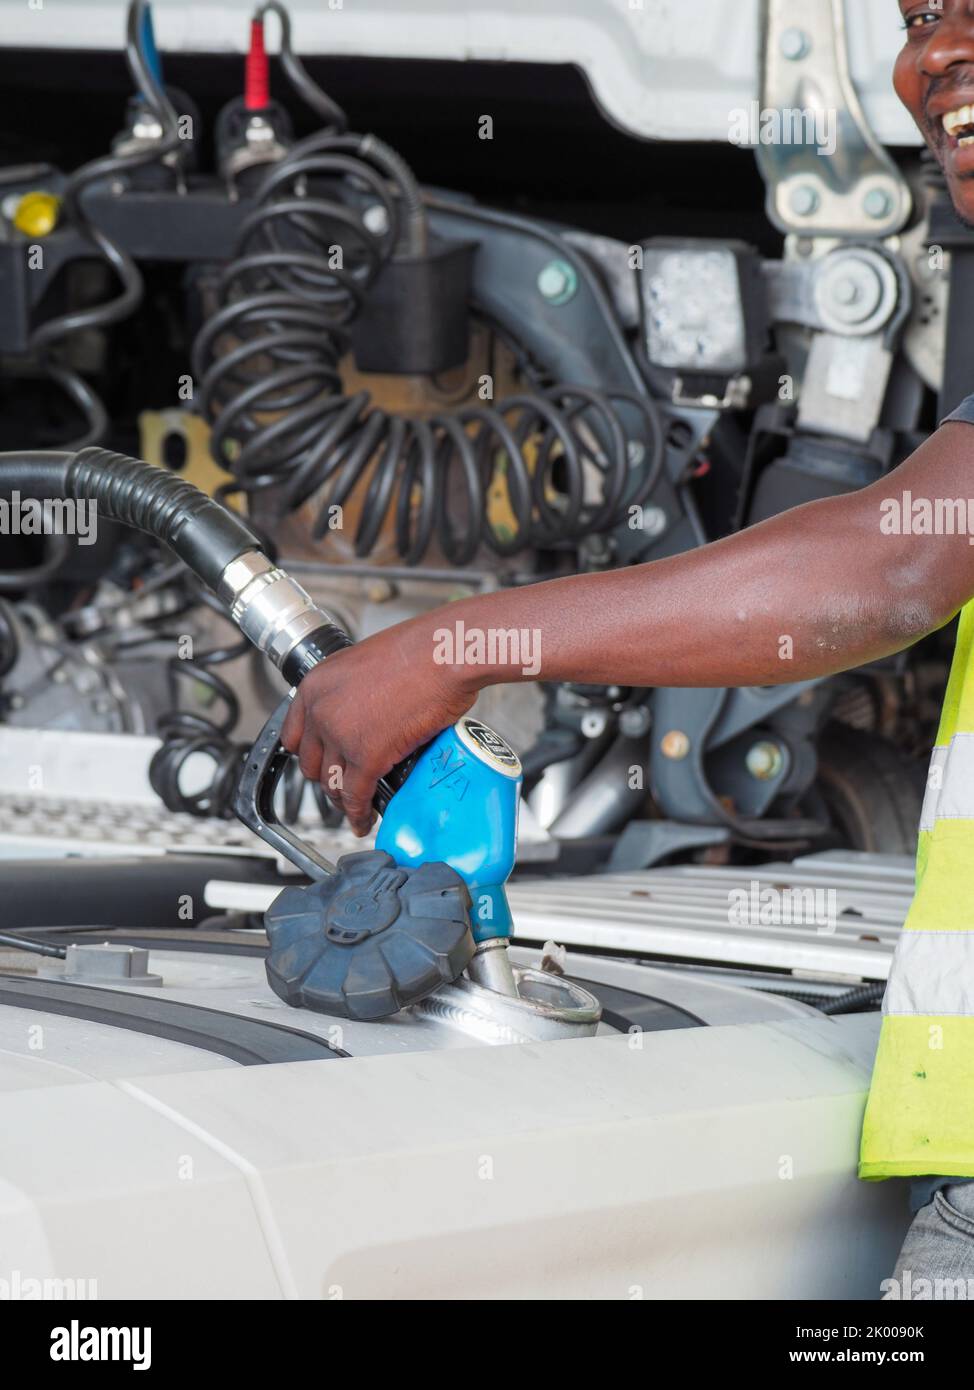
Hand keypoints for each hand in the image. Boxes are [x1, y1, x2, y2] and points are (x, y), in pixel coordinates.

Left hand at [281, 616, 478, 835]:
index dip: (310, 754)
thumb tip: (366, 711)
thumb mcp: (368, 663)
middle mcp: (321, 710)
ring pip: (331, 783)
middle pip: (311, 763)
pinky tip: (364, 820)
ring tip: (355, 807)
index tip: (320, 762)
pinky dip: (358, 813)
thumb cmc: (421, 651)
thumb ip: (355, 690)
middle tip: (342, 784)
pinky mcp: (367, 756)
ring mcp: (341, 735)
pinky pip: (356, 795)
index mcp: (317, 685)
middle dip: (326, 778)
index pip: (295, 734)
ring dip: (342, 800)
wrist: (443, 654)